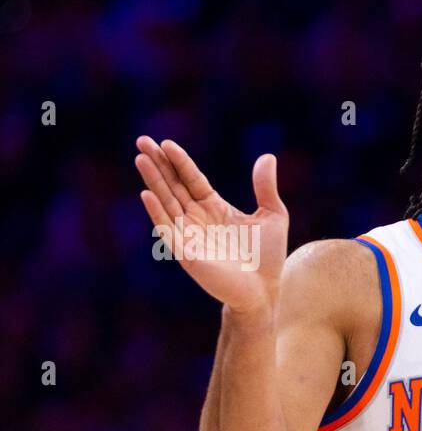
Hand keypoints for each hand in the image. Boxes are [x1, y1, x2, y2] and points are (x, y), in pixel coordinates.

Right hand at [134, 136, 288, 315]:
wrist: (265, 290)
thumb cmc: (268, 257)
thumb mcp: (273, 215)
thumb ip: (266, 187)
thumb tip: (268, 157)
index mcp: (214, 207)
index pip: (192, 178)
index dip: (180, 161)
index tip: (166, 142)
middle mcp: (197, 218)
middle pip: (174, 185)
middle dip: (158, 164)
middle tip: (142, 140)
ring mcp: (189, 235)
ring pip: (167, 202)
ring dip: (154, 181)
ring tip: (140, 159)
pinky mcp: (186, 253)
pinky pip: (168, 229)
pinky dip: (157, 212)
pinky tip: (147, 194)